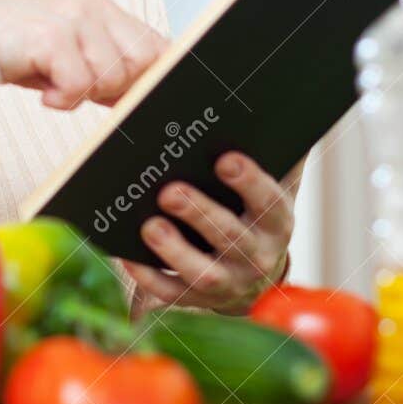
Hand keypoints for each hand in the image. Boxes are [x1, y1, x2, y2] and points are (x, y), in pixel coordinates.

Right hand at [0, 0, 168, 110]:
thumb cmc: (15, 50)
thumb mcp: (69, 53)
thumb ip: (106, 66)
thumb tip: (143, 94)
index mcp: (102, 6)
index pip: (156, 45)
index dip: (149, 79)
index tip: (123, 97)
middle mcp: (92, 5)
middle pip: (142, 63)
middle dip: (116, 90)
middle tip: (79, 90)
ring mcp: (72, 18)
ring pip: (111, 77)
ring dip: (83, 94)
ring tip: (54, 86)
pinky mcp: (51, 36)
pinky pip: (79, 86)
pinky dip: (62, 100)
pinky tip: (44, 94)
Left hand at [121, 151, 298, 313]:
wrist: (256, 276)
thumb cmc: (254, 212)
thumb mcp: (272, 186)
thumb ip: (273, 154)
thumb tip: (271, 103)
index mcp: (276, 222)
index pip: (268, 201)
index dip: (249, 181)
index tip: (225, 159)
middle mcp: (257, 256)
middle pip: (230, 237)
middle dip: (200, 213)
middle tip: (169, 190)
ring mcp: (228, 282)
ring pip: (203, 272)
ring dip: (174, 250)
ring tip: (149, 225)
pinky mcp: (198, 299)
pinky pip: (171, 293)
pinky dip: (148, 276)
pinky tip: (126, 254)